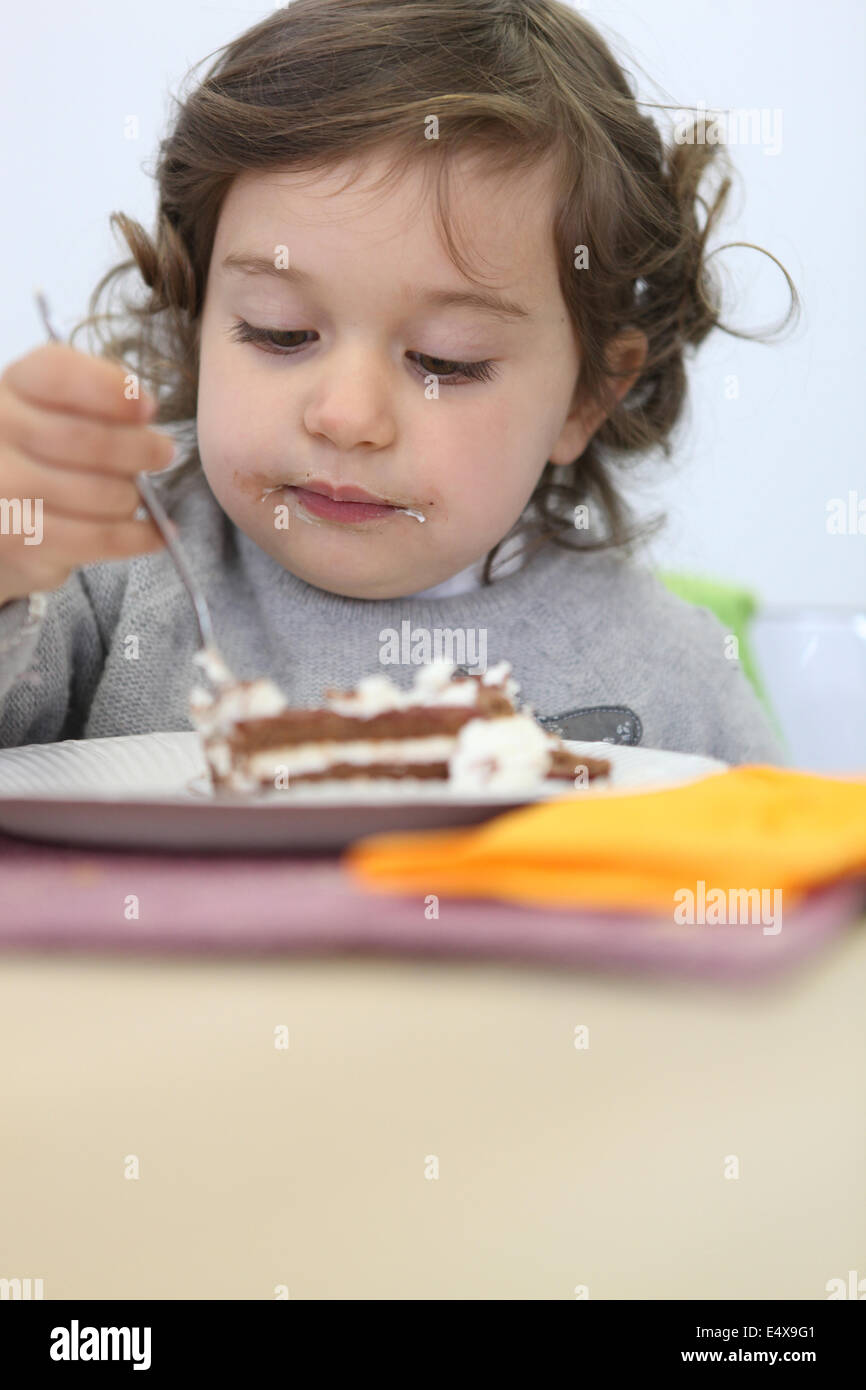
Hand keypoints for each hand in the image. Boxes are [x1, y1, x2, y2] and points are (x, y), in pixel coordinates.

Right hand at [0, 341, 172, 605]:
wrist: (5, 515)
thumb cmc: (39, 454)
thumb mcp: (53, 409)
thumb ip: (94, 399)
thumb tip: (144, 410)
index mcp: (11, 387)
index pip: (57, 374)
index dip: (111, 390)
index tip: (149, 408)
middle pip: (85, 438)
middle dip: (139, 449)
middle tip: (163, 453)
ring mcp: (4, 489)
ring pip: (99, 493)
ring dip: (133, 497)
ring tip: (136, 497)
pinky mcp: (20, 540)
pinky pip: (98, 538)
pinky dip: (138, 536)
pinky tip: (155, 533)